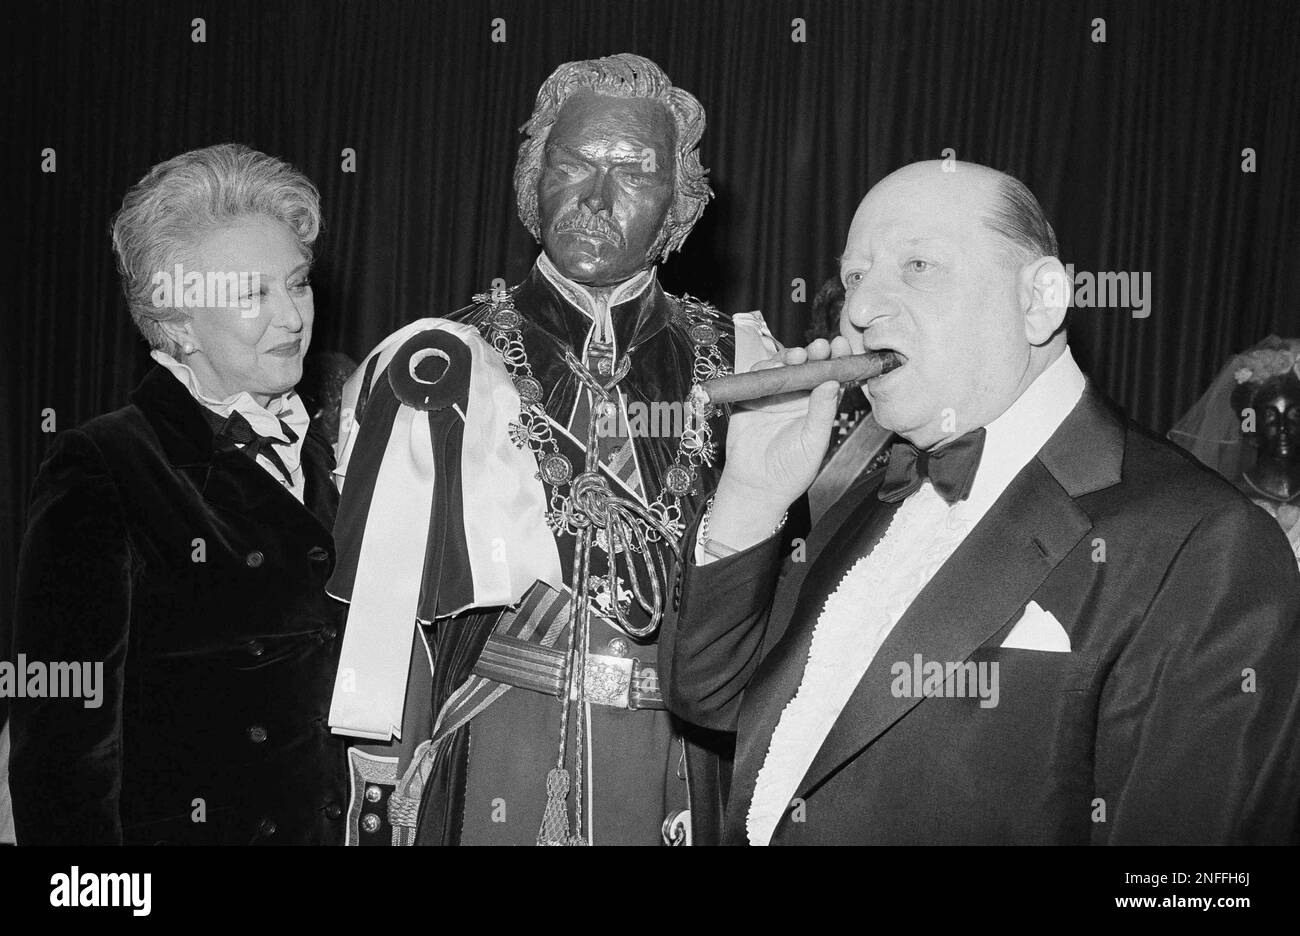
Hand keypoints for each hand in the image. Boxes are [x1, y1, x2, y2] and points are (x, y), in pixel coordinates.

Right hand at [704, 337, 850, 555]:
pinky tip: (773, 367)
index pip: (830, 377)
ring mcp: (773, 397)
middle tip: (820, 347)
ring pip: (782, 368)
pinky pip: (756, 377)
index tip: (842, 348)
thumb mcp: (813, 442)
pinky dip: (764, 368)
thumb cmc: (791, 471)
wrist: (757, 487)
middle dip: (814, 353)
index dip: (836, 360)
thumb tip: (833, 382)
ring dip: (790, 357)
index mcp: (817, 407)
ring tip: (797, 356)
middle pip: (807, 367)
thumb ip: (822, 412)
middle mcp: (797, 398)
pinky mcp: (750, 399)